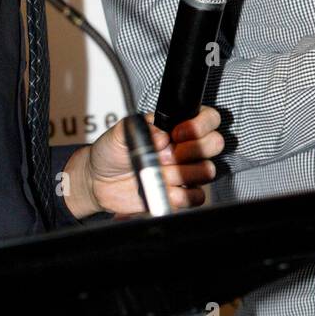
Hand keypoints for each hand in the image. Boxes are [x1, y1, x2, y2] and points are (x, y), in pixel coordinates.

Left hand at [63, 106, 223, 219]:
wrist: (99, 181)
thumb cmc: (112, 152)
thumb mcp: (120, 132)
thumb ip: (139, 127)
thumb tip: (162, 135)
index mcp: (177, 126)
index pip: (209, 118)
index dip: (199, 125)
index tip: (177, 133)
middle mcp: (187, 148)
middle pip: (215, 143)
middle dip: (194, 149)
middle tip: (170, 154)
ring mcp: (185, 172)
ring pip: (207, 171)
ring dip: (183, 173)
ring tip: (159, 172)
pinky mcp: (180, 194)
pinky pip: (196, 197)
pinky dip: (181, 195)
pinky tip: (163, 190)